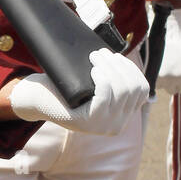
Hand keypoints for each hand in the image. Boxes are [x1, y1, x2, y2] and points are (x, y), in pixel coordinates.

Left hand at [8, 48, 148, 135]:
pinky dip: (102, 78)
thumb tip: (124, 62)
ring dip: (109, 66)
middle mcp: (116, 126)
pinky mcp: (86, 122)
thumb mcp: (96, 86)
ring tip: (94, 56)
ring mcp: (102, 126)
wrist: (38, 99)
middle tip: (99, 53)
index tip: (115, 56)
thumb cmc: (66, 87)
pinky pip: (104, 95)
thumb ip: (114, 82)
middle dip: (119, 65)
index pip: (142, 89)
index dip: (131, 68)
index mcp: (122, 117)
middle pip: (133, 88)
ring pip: (120, 89)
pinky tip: (93, 70)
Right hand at [155, 5, 180, 94]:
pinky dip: (155, 75)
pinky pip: (151, 80)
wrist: (165, 26)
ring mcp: (154, 73)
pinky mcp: (145, 68)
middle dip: (175, 82)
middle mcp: (166, 77)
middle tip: (176, 70)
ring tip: (167, 66)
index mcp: (180, 74)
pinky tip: (159, 65)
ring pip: (161, 86)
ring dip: (164, 80)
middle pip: (172, 89)